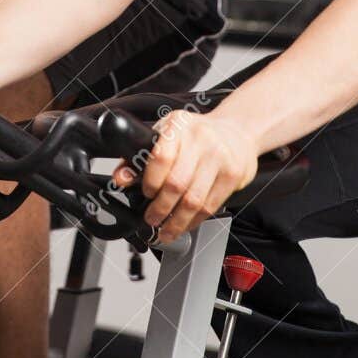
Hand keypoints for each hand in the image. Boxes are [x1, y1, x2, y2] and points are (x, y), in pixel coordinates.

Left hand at [111, 109, 257, 244]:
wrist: (236, 131)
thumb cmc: (196, 136)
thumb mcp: (166, 136)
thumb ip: (139, 157)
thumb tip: (121, 179)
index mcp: (177, 126)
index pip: (160, 158)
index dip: (150, 182)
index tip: (146, 195)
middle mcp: (200, 139)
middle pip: (176, 184)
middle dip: (160, 209)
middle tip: (152, 219)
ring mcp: (219, 157)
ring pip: (194, 200)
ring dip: (177, 222)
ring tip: (166, 231)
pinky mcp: (233, 175)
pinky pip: (210, 206)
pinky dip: (194, 221)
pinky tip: (185, 224)